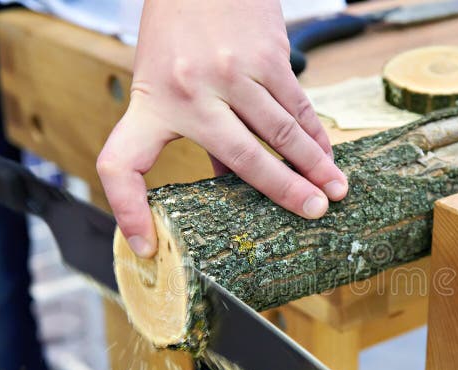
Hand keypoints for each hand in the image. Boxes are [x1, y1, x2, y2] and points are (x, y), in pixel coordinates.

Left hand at [98, 0, 347, 257]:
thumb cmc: (179, 34)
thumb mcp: (165, 83)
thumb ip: (196, 132)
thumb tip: (232, 183)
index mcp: (151, 105)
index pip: (122, 165)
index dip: (128, 211)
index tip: (148, 247)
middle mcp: (189, 93)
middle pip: (242, 160)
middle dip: (283, 192)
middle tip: (313, 213)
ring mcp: (230, 74)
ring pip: (282, 133)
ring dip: (314, 165)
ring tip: (335, 191)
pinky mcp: (265, 57)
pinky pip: (297, 105)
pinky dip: (316, 133)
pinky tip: (328, 154)